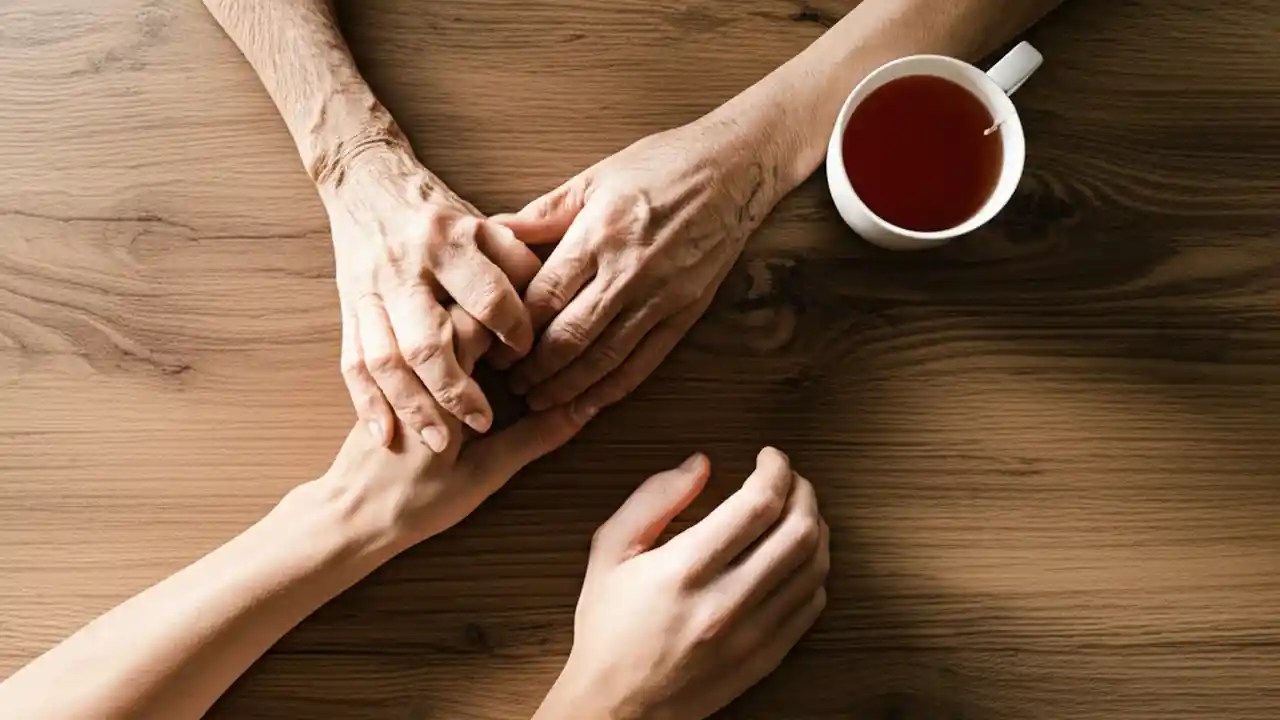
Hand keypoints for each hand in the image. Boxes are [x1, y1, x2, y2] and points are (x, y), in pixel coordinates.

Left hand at [315, 282, 592, 546]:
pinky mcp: (388, 367)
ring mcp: (394, 358)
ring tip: (499, 346)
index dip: (516, 320)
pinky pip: (419, 329)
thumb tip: (581, 409)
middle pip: (457, 306)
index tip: (539, 340)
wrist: (349, 518)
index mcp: (434, 376)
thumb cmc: (413, 502)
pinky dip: (449, 331)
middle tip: (525, 339)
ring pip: (435, 312)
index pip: (479, 317)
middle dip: (494, 314)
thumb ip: (534, 437)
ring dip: (470, 320)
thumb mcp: (484, 474)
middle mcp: (409, 356)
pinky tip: (472, 354)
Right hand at [322, 146, 538, 450]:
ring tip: (438, 442)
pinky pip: (351, 363)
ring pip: (386, 360)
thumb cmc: (436, 211)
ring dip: (412, 406)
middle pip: (428, 341)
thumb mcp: (483, 224)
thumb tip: (554, 302)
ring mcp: (370, 292)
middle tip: (482, 423)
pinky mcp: (347, 310)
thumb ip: (517, 261)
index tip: (527, 355)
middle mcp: (406, 269)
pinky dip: (368, 403)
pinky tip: (387, 434)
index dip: (514, 331)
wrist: (364, 180)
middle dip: (455, 389)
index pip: (489, 297)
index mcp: (448, 240)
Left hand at [495, 118, 786, 413]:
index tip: (492, 346)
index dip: (513, 329)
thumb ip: (544, 212)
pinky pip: (644, 361)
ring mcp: (662, 296)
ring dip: (567, 387)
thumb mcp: (595, 178)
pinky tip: (588, 402)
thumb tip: (493, 231)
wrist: (735, 170)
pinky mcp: (687, 312)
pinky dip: (613, 388)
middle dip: (533, 368)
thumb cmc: (662, 165)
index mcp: (599, 233)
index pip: (545, 297)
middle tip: (506, 384)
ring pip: (605, 358)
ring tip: (537, 401)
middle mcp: (630, 271)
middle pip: (570, 336)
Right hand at [535, 448, 829, 719]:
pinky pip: (811, 604)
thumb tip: (701, 463)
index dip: (775, 469)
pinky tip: (796, 556)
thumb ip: (653, 499)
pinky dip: (814, 570)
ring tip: (798, 511)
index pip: (758, 504)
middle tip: (791, 479)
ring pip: (813, 566)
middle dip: (804, 491)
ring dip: (816, 527)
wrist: (616, 708)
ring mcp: (752, 634)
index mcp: (684, 570)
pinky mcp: (766, 658)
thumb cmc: (608, 627)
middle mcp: (725, 602)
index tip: (770, 457)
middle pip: (798, 531)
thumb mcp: (610, 552)